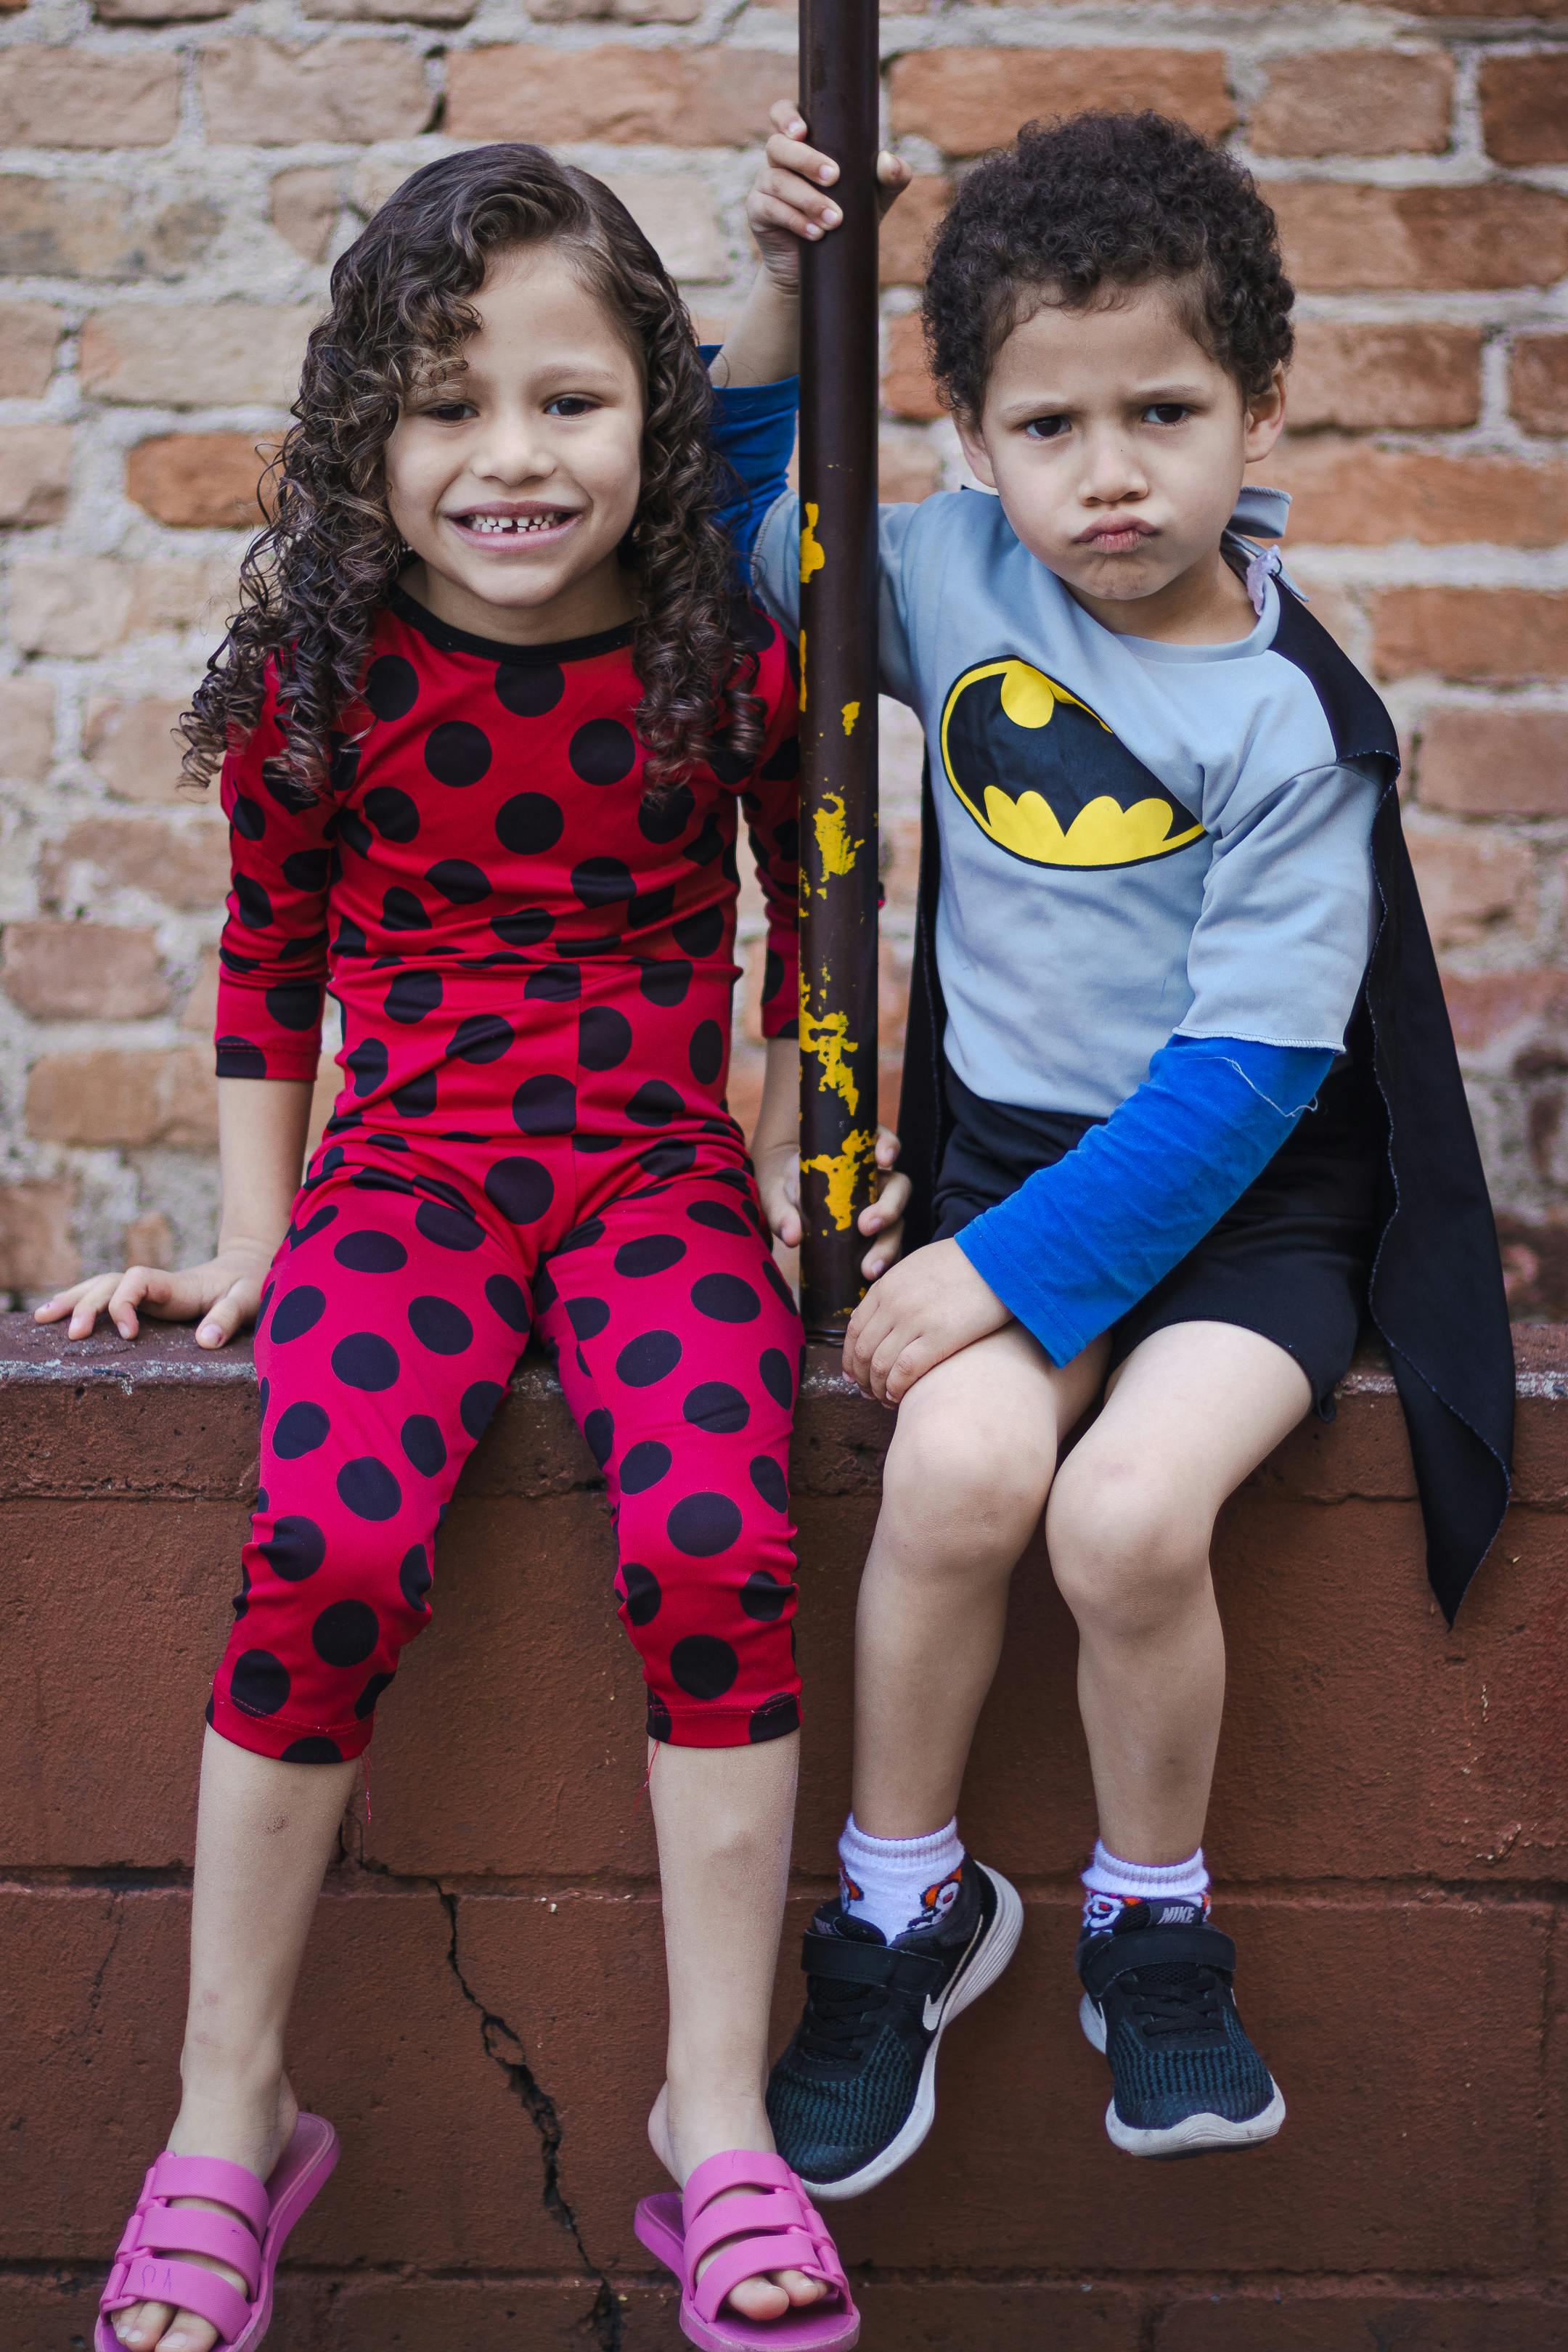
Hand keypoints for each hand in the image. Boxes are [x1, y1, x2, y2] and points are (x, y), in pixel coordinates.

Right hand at [33, 1240, 275, 1348]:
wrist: (252, 1266)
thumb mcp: (249, 1299)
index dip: (124, 1303)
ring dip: (73, 1299)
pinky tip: (59, 1314)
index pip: (137, 1281)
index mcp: (176, 1284)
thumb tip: (206, 1341)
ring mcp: (150, 1292)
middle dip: (86, 1305)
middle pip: (109, 1284)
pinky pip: (109, 1296)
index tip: (128, 1334)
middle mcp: (156, 1285)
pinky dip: (82, 1301)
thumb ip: (229, 1317)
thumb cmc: (252, 1284)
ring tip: (41, 1318)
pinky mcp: (149, 1300)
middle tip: (72, 1336)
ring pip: (102, 1286)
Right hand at [748, 100, 910, 293]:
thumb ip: (891, 177)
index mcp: (802, 144)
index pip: (782, 115)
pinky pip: (770, 209)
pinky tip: (816, 233)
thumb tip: (888, 162)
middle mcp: (779, 160)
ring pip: (777, 181)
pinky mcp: (758, 213)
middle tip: (834, 177)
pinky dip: (795, 221)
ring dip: (807, 199)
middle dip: (806, 160)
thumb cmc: (848, 221)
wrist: (823, 266)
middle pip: (778, 146)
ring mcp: (765, 185)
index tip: (803, 131)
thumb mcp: (874, 198)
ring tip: (835, 219)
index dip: (786, 117)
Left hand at [754, 1125, 907, 1283]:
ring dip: (888, 1244)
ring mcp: (879, 1207)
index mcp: (856, 1156)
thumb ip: (781, 1211)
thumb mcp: (776, 1193)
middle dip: (889, 1207)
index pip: (881, 1141)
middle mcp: (876, 1179)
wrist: (784, 1201)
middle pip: (898, 1187)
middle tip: (867, 1227)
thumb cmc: (785, 1186)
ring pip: (898, 1221)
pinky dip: (885, 1260)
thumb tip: (793, 1236)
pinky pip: (889, 1246)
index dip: (888, 1146)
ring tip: (869, 1269)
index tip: (883, 1159)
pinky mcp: (877, 1233)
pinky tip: (872, 1278)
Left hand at [843, 1238, 1010, 1406]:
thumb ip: (895, 1289)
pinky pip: (905, 1371)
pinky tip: (899, 1396)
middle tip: (867, 1393)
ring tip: (885, 1399)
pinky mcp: (939, 1336)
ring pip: (880, 1365)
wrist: (998, 1257)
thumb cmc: (963, 1262)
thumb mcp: (917, 1267)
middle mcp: (894, 1304)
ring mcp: (915, 1321)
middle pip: (863, 1351)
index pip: (854, 1330)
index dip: (850, 1358)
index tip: (853, 1374)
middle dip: (861, 1378)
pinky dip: (896, 1388)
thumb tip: (881, 1315)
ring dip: (878, 1388)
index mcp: (886, 1287)